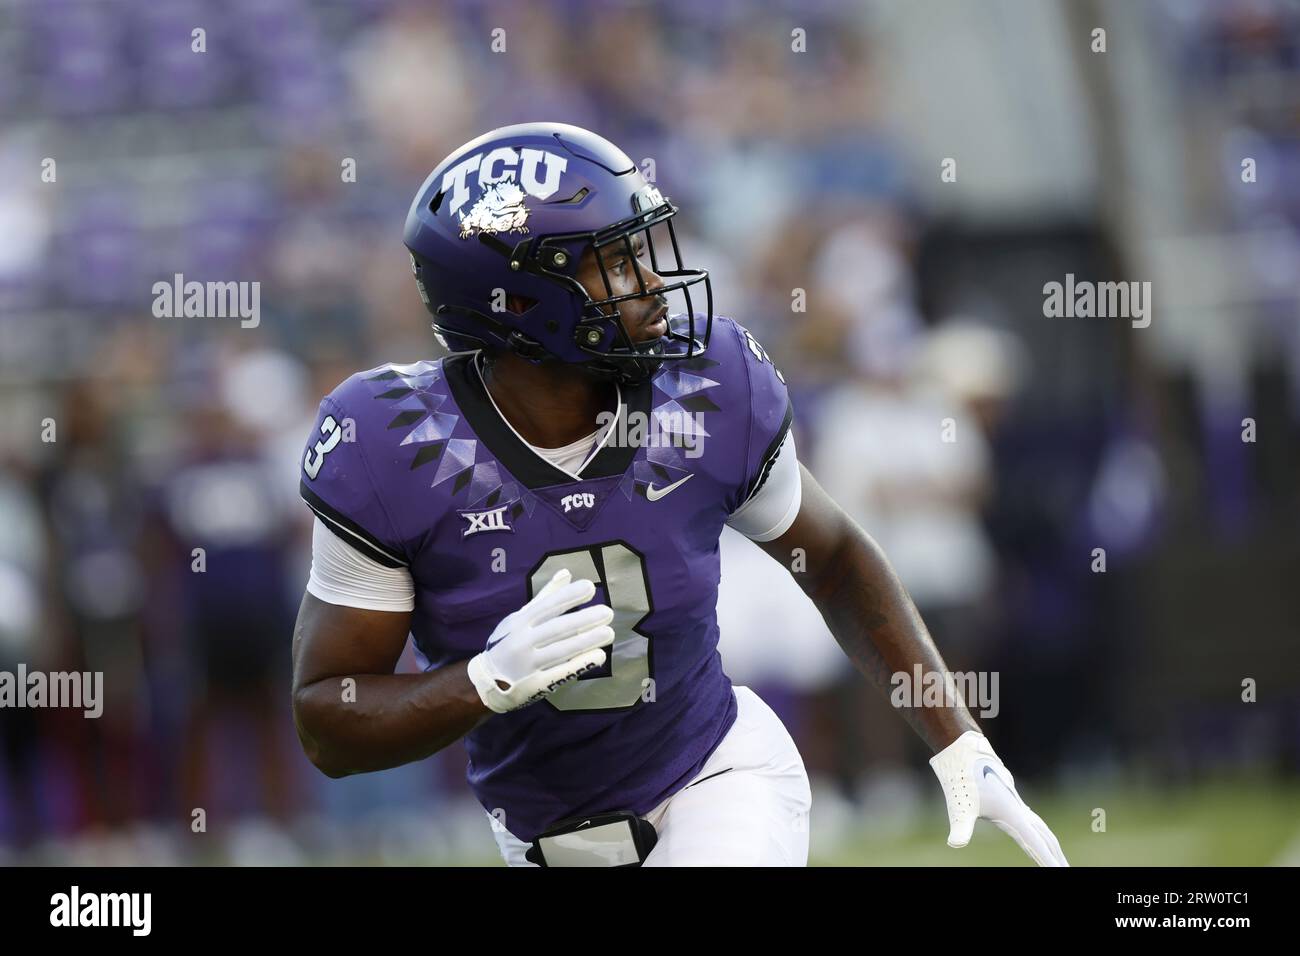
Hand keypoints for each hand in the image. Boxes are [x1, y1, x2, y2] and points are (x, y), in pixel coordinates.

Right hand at [467, 569, 612, 713]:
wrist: (486, 682)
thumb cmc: (508, 644)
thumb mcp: (520, 618)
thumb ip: (545, 597)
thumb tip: (566, 573)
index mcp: (520, 622)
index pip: (547, 606)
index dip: (568, 596)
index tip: (590, 587)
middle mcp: (523, 641)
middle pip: (556, 628)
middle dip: (583, 620)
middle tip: (607, 612)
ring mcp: (528, 664)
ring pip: (561, 650)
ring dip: (586, 641)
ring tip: (609, 632)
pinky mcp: (536, 684)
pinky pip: (561, 672)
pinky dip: (580, 664)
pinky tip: (598, 656)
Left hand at [929, 730, 1068, 865]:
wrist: (963, 749)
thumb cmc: (962, 777)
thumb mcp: (960, 806)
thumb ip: (960, 827)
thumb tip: (954, 843)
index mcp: (1013, 815)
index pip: (1036, 844)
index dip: (1049, 861)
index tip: (1062, 872)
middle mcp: (1019, 810)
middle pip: (1045, 838)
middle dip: (1057, 857)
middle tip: (1067, 871)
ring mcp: (1016, 803)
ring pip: (1041, 828)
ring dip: (1051, 844)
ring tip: (1058, 859)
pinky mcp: (1010, 798)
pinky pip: (1032, 820)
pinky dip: (1040, 832)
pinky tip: (1036, 832)